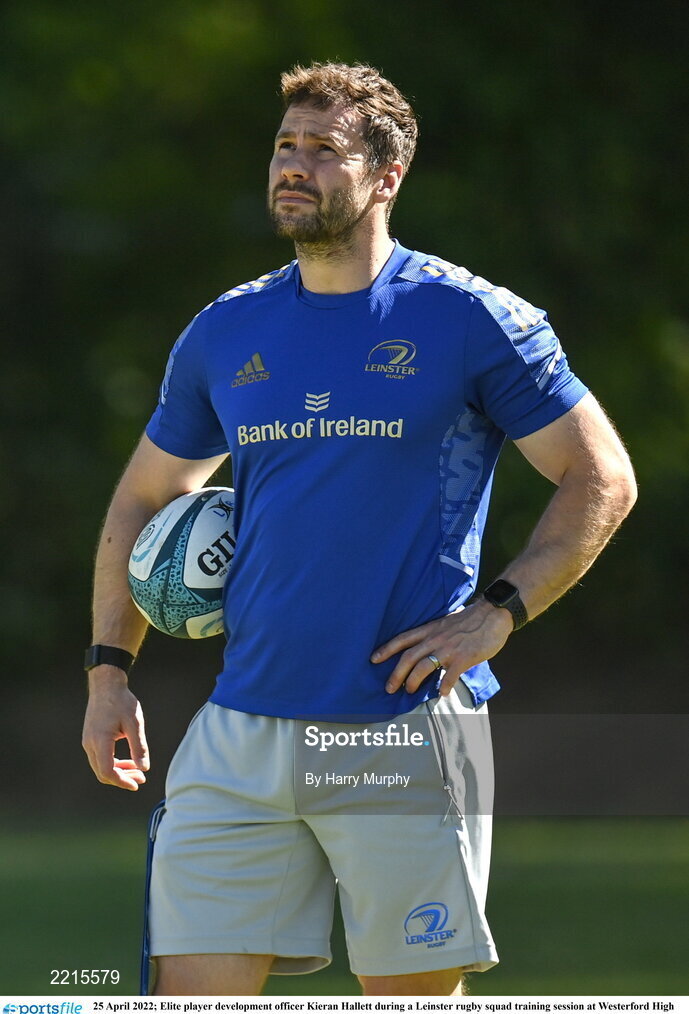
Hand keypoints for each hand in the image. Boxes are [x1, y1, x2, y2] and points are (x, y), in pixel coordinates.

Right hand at [82, 666, 149, 790]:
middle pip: (102, 772)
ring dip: (118, 772)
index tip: (136, 784)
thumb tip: (144, 767)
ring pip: (100, 766)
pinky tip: (128, 761)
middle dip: (122, 779)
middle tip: (141, 779)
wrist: (106, 685)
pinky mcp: (90, 738)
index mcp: (100, 740)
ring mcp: (88, 741)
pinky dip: (113, 763)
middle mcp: (90, 743)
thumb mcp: (134, 723)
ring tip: (138, 772)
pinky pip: (100, 758)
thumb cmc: (122, 701)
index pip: (107, 771)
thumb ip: (139, 746)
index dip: (121, 781)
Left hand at [371, 599, 513, 696]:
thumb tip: (425, 647)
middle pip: (408, 658)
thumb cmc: (469, 619)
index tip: (373, 659)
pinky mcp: (463, 658)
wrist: (492, 614)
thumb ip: (433, 635)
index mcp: (429, 629)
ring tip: (410, 691)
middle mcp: (435, 639)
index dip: (386, 649)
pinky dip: (444, 686)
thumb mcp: (445, 623)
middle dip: (396, 674)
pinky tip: (442, 693)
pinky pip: (450, 675)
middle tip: (389, 688)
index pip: (402, 639)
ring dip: (414, 682)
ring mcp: (448, 649)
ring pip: (424, 667)